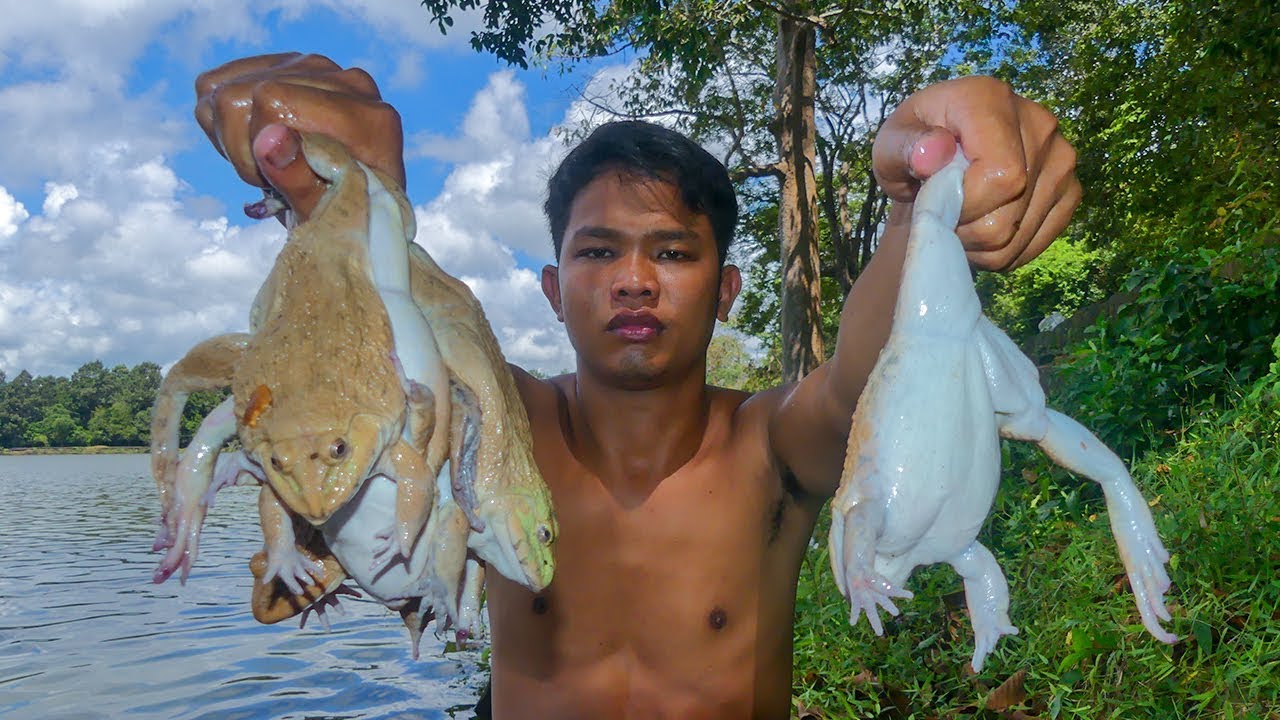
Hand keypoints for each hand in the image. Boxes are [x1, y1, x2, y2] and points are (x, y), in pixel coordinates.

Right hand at [194, 52, 403, 222]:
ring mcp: (318, 69)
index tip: (279, 186)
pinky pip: (216, 85)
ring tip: (269, 165)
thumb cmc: (345, 215)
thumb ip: (300, 181)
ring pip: (220, 88)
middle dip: (244, 150)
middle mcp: (347, 82)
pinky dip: (223, 125)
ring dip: (232, 139)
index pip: (272, 100)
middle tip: (274, 180)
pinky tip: (257, 146)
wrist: (356, 202)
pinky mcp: (288, 67)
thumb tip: (268, 139)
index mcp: (367, 118)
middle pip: (240, 93)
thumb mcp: (327, 216)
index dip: (258, 149)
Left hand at [872, 76, 1080, 270]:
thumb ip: (904, 148)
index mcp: (990, 99)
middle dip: (968, 231)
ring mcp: (1061, 155)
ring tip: (960, 223)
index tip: (939, 206)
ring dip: (981, 246)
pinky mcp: (1070, 187)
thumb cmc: (910, 151)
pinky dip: (1004, 251)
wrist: (938, 163)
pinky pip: (1038, 242)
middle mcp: (1038, 121)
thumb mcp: (890, 146)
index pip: (1002, 174)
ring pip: (1021, 233)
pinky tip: (983, 230)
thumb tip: (934, 152)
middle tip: (945, 218)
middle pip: (1012, 211)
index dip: (968, 206)